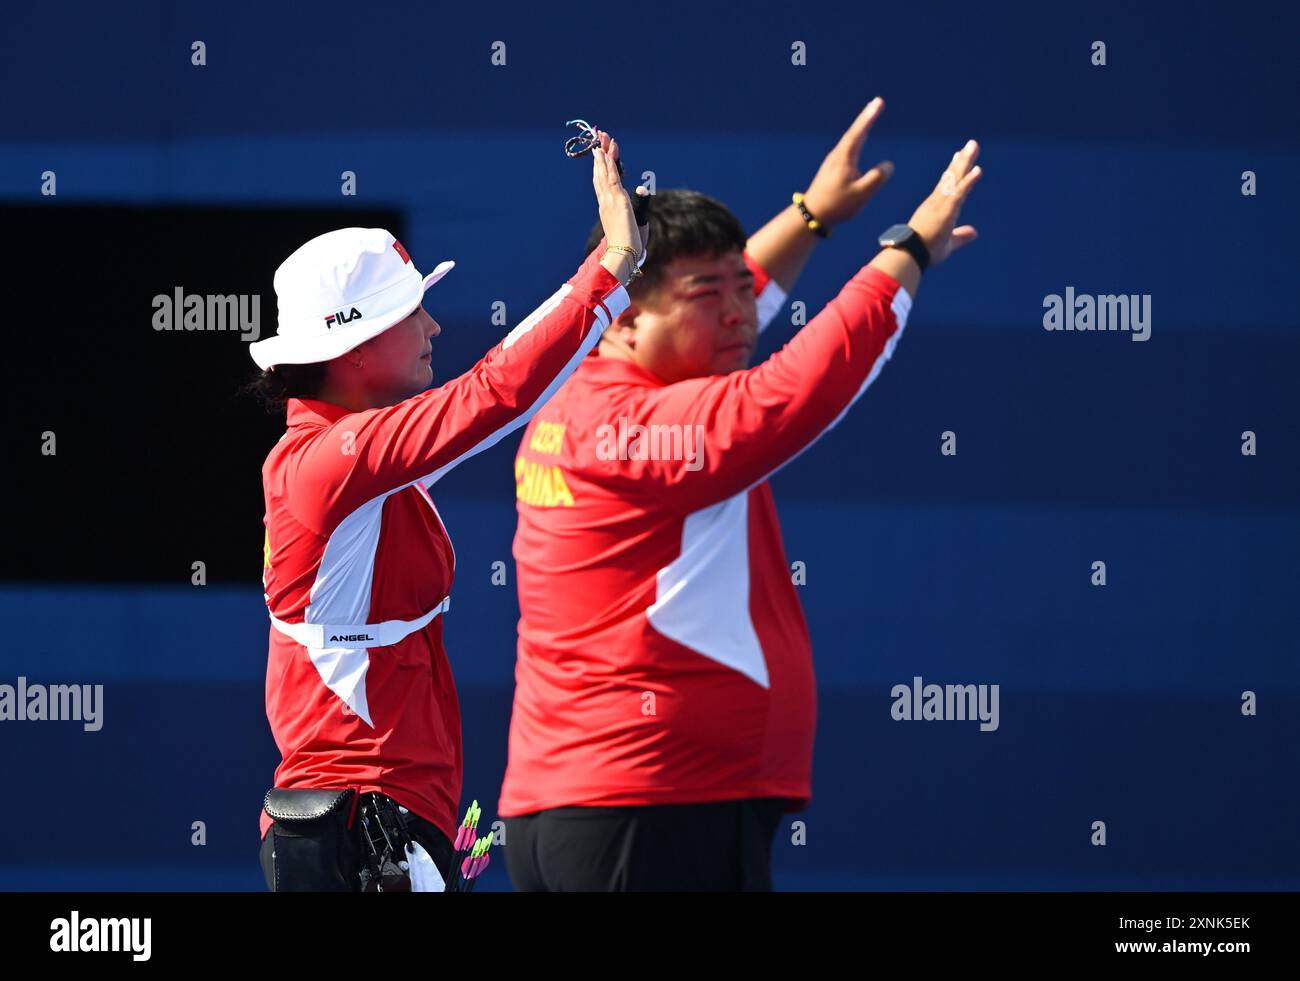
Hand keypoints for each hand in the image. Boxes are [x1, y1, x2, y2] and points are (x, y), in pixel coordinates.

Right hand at [590, 130, 642, 283]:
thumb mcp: (630, 224)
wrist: (623, 253)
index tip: (599, 155)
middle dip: (600, 157)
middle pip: (601, 175)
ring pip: (605, 173)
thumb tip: (638, 201)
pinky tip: (606, 153)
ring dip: (604, 156)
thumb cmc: (626, 245)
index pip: (602, 183)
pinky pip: (612, 178)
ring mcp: (610, 200)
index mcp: (606, 207)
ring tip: (602, 141)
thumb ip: (634, 211)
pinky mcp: (617, 201)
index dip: (600, 168)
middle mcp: (605, 201)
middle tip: (598, 141)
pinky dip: (609, 165)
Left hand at [800, 97, 893, 227]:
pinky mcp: (833, 169)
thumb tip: (888, 165)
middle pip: (855, 132)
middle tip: (878, 102)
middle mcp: (837, 156)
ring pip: (851, 139)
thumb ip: (876, 179)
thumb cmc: (836, 205)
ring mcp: (834, 162)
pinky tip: (860, 139)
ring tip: (871, 114)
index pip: (859, 133)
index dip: (869, 117)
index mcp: (844, 158)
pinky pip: (849, 148)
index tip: (879, 102)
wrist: (812, 215)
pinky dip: (857, 138)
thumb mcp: (860, 194)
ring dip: (862, 126)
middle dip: (867, 117)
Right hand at [906, 139, 982, 264]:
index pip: (946, 185)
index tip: (958, 157)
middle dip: (962, 160)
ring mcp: (940, 204)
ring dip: (965, 162)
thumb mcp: (948, 244)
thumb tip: (974, 232)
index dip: (953, 170)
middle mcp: (936, 201)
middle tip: (972, 144)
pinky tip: (978, 170)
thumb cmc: (924, 252)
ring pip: (955, 179)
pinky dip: (969, 181)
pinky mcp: (946, 210)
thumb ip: (961, 237)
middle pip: (952, 176)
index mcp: (934, 208)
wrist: (909, 255)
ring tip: (973, 146)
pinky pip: (959, 192)